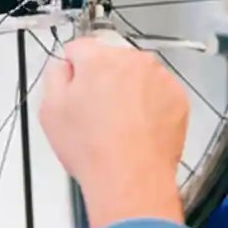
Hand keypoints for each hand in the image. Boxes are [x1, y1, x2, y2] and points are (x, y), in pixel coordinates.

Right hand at [38, 35, 189, 227]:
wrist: (132, 179)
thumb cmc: (93, 150)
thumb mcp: (50, 111)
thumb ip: (55, 75)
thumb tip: (64, 66)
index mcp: (98, 59)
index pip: (80, 47)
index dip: (73, 68)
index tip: (74, 86)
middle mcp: (132, 62)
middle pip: (111, 59)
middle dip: (102, 79)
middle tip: (96, 112)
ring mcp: (158, 78)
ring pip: (136, 75)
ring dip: (128, 90)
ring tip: (118, 125)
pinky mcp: (177, 98)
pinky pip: (158, 92)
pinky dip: (149, 105)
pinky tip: (137, 128)